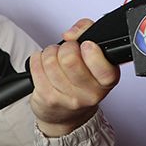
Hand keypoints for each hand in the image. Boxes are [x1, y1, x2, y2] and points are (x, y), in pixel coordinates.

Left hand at [29, 19, 119, 136]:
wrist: (68, 114)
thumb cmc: (84, 80)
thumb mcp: (96, 55)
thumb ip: (89, 32)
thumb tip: (72, 33)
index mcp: (109, 79)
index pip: (102, 65)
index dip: (90, 49)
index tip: (85, 45)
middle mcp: (92, 92)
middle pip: (70, 59)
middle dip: (65, 48)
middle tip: (67, 50)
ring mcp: (70, 99)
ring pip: (50, 63)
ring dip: (49, 53)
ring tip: (54, 57)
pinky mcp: (49, 100)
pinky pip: (36, 71)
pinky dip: (36, 61)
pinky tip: (43, 64)